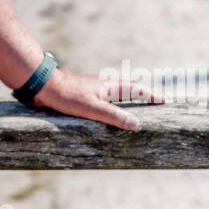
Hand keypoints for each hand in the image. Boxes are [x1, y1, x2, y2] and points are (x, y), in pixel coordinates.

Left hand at [31, 70, 163, 129]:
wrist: (45, 85)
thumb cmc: (68, 97)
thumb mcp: (93, 109)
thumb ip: (114, 116)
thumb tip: (136, 124)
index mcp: (110, 87)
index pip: (136, 90)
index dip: (150, 95)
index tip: (164, 100)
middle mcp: (105, 84)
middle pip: (129, 87)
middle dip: (143, 93)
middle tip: (155, 99)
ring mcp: (95, 86)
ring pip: (117, 89)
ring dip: (129, 94)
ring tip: (136, 101)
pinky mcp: (85, 90)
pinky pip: (106, 94)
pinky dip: (114, 98)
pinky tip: (108, 104)